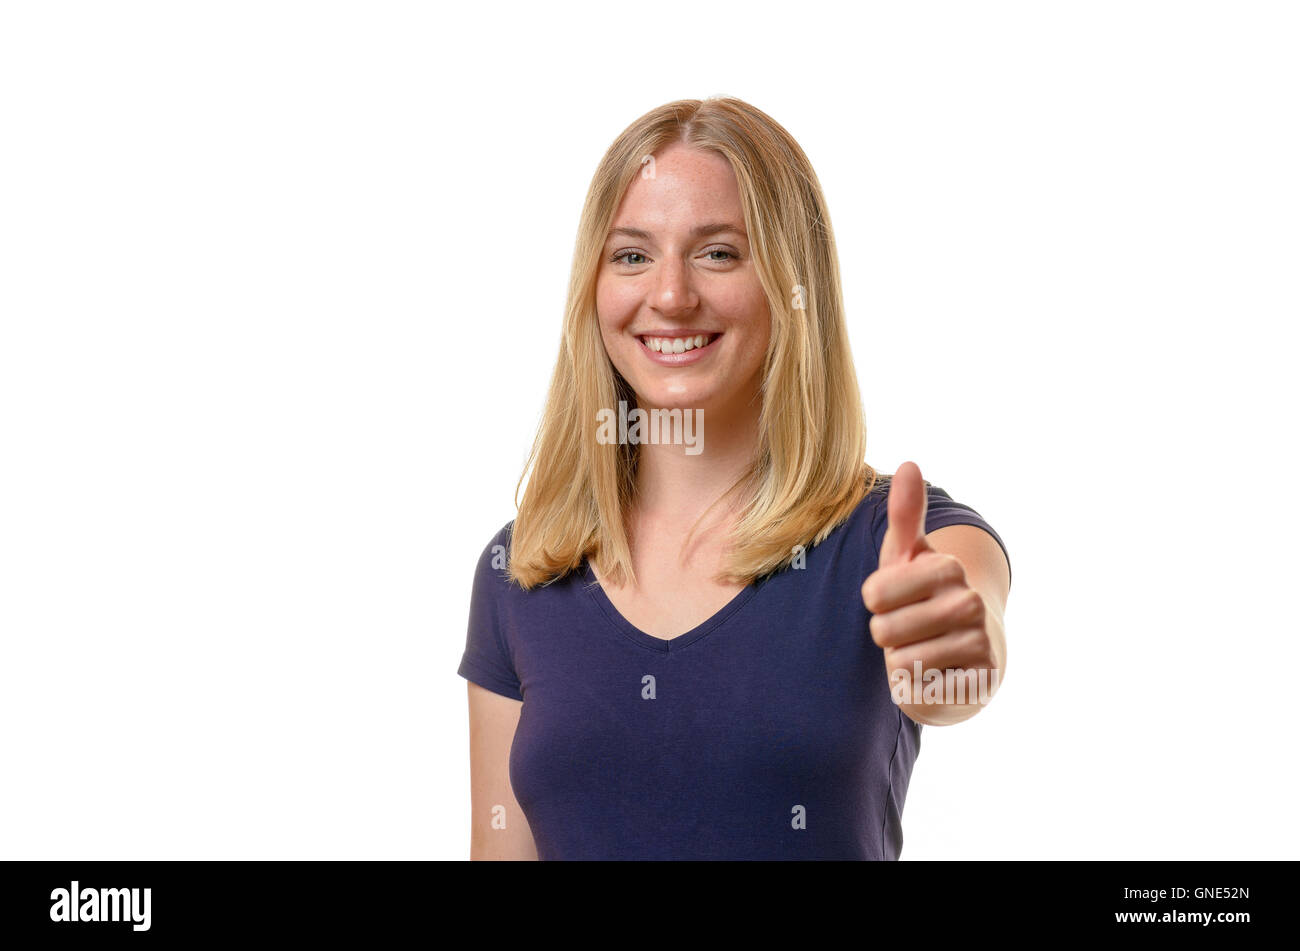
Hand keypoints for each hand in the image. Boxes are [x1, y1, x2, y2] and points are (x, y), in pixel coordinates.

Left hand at [860, 461, 997, 708]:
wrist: (965, 655)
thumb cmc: (923, 598)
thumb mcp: (907, 557)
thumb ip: (904, 514)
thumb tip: (909, 464)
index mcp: (947, 568)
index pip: (874, 593)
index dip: (875, 602)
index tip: (895, 598)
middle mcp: (968, 603)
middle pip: (883, 629)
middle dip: (887, 634)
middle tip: (910, 629)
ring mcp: (977, 644)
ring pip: (899, 659)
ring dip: (900, 659)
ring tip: (922, 648)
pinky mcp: (978, 682)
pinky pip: (916, 687)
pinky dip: (914, 685)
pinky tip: (935, 672)